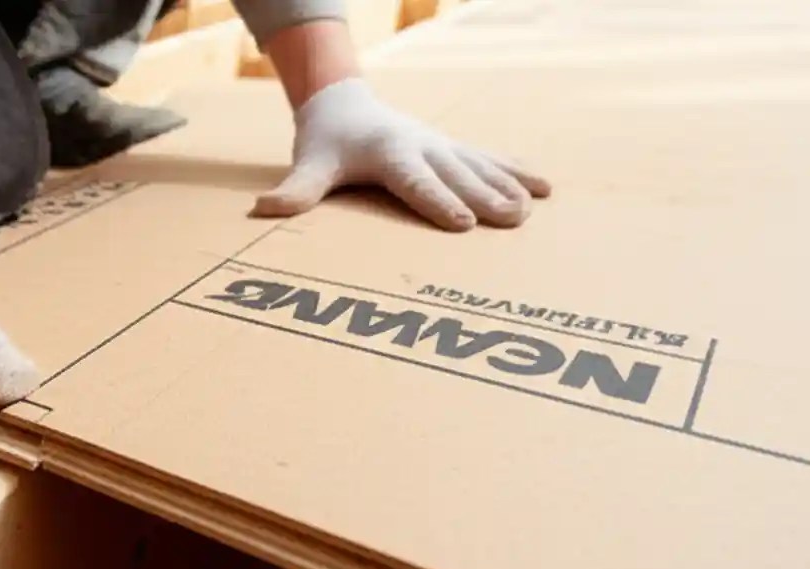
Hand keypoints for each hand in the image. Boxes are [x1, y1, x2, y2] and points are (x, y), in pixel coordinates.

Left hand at [254, 78, 550, 230]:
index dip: (438, 201)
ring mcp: (442, 145)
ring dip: (508, 186)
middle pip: (457, 175)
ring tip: (533, 209)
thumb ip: (294, 192)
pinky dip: (518, 172)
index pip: (415, 181)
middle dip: (485, 197)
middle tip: (511, 220)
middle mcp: (422, 145)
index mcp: (388, 153)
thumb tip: (262, 210)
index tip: (462, 222)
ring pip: (480, 166)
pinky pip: (490, 159)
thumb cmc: (326, 142)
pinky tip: (546, 189)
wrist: (344, 104)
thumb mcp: (309, 165)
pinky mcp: (454, 147)